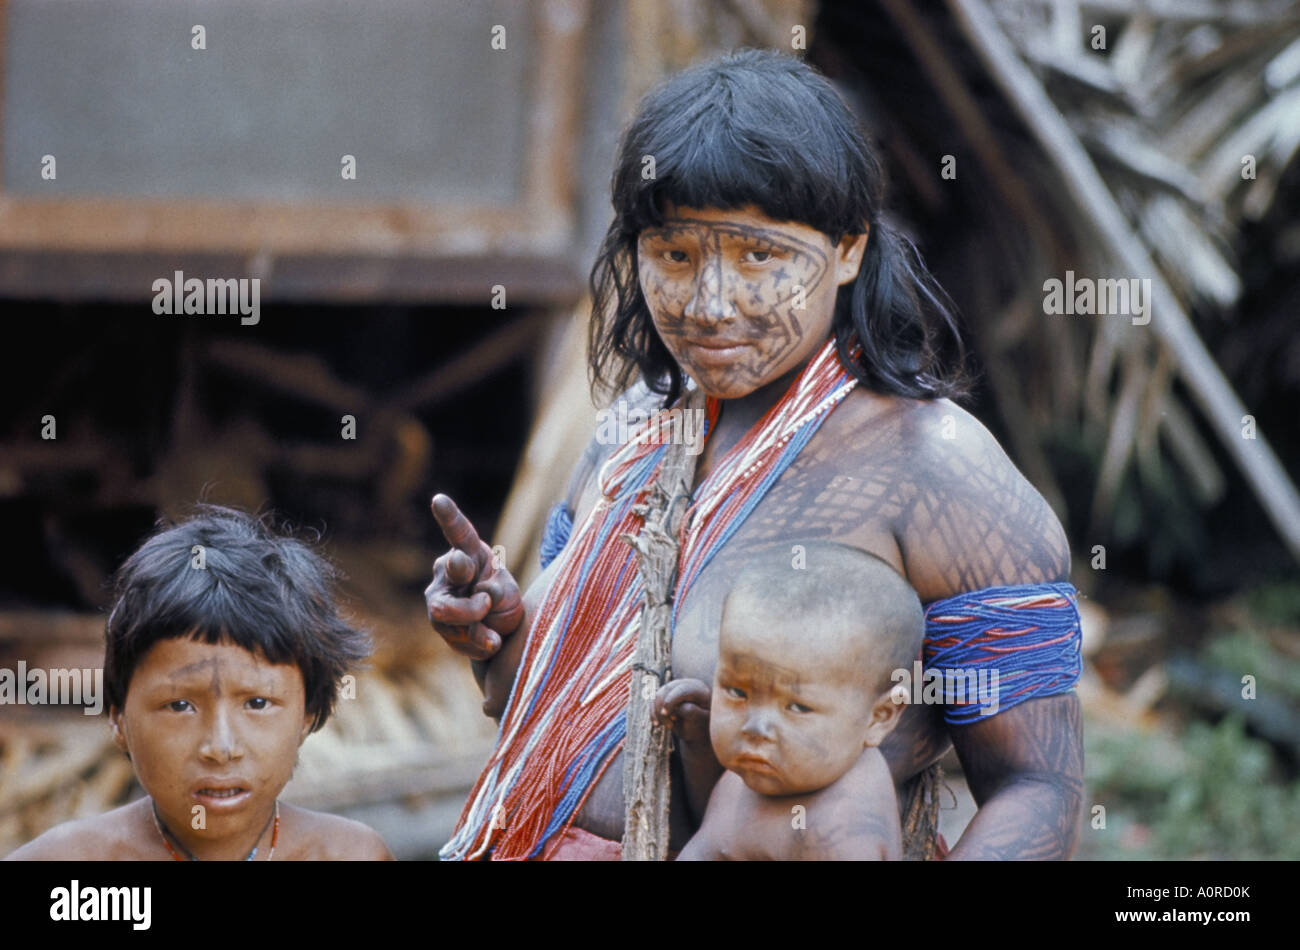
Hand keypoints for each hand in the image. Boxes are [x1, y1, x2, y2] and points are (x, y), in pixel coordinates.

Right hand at [424, 493, 523, 659]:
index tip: (439, 499)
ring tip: (492, 629)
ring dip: (477, 623)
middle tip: (485, 603)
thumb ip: (496, 592)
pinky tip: (488, 641)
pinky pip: (457, 635)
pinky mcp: (438, 623)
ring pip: (449, 611)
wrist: (495, 635)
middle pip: (454, 570)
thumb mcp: (509, 594)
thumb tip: (480, 597)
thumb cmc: (504, 602)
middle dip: (466, 580)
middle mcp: (447, 571)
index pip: (459, 534)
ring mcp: (438, 597)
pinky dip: (478, 642)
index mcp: (470, 554)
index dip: (449, 517)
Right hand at [653, 678, 711, 745]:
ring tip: (667, 727)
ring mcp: (676, 687)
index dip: (671, 700)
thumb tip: (679, 707)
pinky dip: (653, 712)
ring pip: (659, 695)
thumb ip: (692, 712)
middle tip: (669, 726)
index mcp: (699, 689)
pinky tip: (656, 724)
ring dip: (657, 712)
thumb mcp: (700, 720)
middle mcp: (687, 684)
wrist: (700, 730)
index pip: (682, 689)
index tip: (664, 714)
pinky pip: (655, 700)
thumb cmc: (703, 725)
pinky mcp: (667, 694)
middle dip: (663, 708)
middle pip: (667, 690)